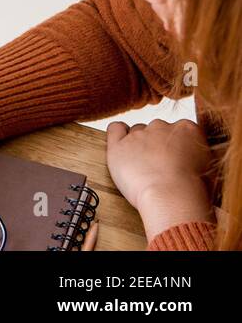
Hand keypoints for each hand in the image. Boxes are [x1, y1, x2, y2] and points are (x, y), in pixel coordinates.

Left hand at [106, 119, 214, 238]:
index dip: (178, 147)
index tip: (178, 161)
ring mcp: (139, 134)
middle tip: (160, 168)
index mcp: (188, 129)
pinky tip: (122, 148)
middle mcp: (162, 126)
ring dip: (139, 145)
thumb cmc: (192, 190)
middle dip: (158, 146)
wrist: (171, 196)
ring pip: (137, 132)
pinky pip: (115, 129)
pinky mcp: (119, 144)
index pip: (180, 131)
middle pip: (157, 130)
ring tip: (144, 167)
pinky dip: (117, 134)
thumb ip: (196, 154)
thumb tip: (190, 158)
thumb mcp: (207, 168)